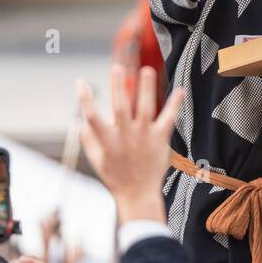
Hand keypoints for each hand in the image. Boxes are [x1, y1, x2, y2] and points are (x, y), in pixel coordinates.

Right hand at [78, 64, 181, 223]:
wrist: (138, 195)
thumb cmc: (115, 176)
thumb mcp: (96, 160)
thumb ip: (89, 139)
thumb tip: (82, 119)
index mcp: (107, 142)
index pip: (92, 117)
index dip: (84, 99)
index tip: (80, 82)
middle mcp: (125, 137)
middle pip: (121, 107)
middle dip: (118, 86)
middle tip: (116, 66)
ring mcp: (144, 138)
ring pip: (146, 109)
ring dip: (146, 88)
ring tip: (146, 69)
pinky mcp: (160, 140)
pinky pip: (168, 119)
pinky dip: (175, 104)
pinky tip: (181, 90)